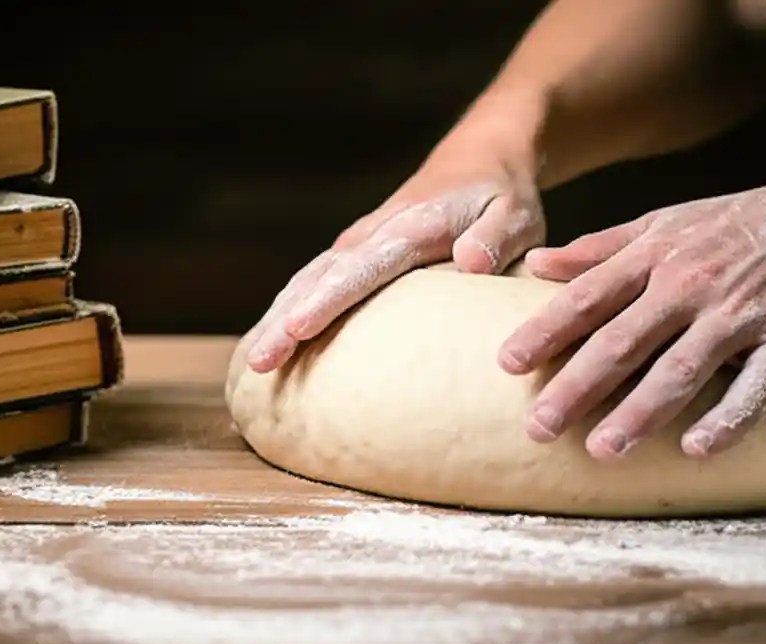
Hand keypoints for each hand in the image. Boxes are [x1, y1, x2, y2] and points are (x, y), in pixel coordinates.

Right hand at [243, 137, 545, 372]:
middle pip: (319, 278)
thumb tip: (468, 263)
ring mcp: (358, 242)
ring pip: (306, 281)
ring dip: (276, 319)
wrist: (480, 158)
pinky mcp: (354, 253)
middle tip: (258, 362)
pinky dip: (287, 310)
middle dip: (285, 320)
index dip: (327, 300)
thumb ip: (494, 238)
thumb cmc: (501, 197)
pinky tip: (271, 341)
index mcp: (409, 228)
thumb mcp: (515, 213)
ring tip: (251, 363)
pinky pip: (313, 282)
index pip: (361, 268)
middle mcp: (373, 234)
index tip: (298, 329)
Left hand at [498, 170, 765, 459]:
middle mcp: (693, 285)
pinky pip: (756, 388)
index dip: (545, 330)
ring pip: (682, 369)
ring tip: (601, 450)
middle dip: (577, 386)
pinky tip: (694, 450)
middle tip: (538, 428)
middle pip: (623, 341)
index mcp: (657, 256)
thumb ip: (600, 248)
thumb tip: (536, 264)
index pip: (588, 296)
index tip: (506, 363)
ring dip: (639, 412)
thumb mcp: (664, 222)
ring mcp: (743, 315)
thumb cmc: (739, 224)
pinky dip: (728, 419)